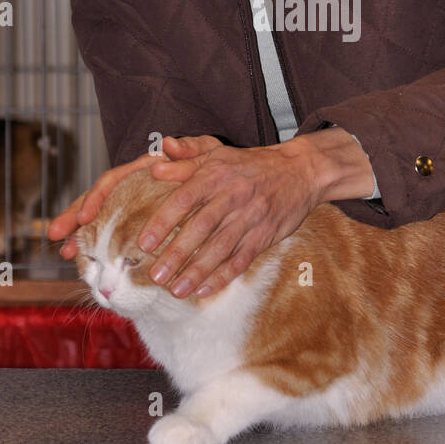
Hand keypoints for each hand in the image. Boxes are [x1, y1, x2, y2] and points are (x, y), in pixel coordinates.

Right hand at [46, 135, 221, 259]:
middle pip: (97, 199)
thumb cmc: (212, 163)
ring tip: (67, 254)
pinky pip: (115, 231)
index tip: (83, 216)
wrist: (224, 176)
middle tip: (56, 236)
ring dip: (82, 234)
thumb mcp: (205, 153)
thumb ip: (189, 149)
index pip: (113, 180)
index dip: (96, 198)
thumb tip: (169, 143)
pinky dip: (101, 245)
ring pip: (101, 217)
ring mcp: (133, 202)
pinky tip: (89, 261)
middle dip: (74, 216)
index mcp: (144, 169)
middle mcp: (133, 184)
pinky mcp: (139, 220)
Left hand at [135, 128, 375, 299]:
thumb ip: (185, 159)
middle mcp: (232, 196)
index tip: (144, 244)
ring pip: (221, 247)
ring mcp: (250, 217)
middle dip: (177, 253)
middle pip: (201, 227)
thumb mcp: (217, 153)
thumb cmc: (250, 164)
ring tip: (176, 290)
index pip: (184, 199)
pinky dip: (224, 276)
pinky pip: (243, 258)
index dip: (163, 222)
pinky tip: (205, 290)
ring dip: (198, 271)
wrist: (300, 171)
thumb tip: (155, 167)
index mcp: (215, 175)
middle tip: (156, 276)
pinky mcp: (265, 235)